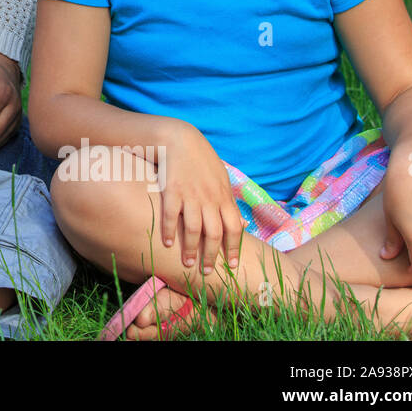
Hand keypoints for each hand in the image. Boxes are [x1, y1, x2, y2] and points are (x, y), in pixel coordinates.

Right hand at [161, 122, 245, 274]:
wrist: (179, 139)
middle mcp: (209, 198)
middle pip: (215, 233)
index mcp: (224, 196)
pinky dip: (170, 231)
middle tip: (207, 271)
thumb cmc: (201, 160)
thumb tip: (243, 224)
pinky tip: (168, 243)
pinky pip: (171, 215)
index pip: (235, 228)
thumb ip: (230, 202)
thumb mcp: (222, 178)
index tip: (232, 265)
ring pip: (194, 229)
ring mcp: (190, 195)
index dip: (235, 248)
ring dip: (191, 249)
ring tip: (188, 263)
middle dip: (212, 256)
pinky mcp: (171, 190)